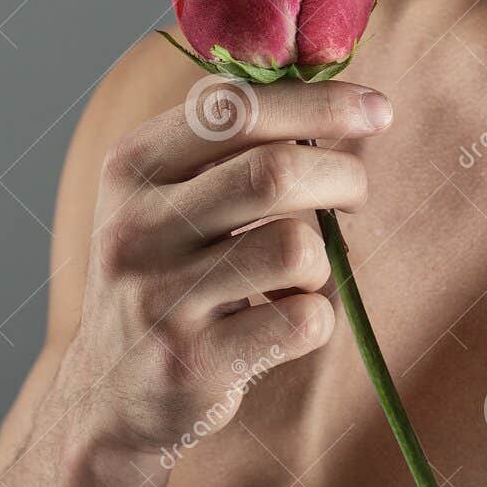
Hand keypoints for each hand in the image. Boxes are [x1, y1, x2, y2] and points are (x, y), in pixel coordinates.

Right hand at [53, 76, 392, 468]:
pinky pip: (303, 320)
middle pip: (276, 172)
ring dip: (322, 259)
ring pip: (296, 248)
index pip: (235, 107)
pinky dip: (315, 317)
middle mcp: (136, 227)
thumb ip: (230, 141)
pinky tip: (282, 323)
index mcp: (130, 166)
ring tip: (300, 274)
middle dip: (343, 177)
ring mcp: (160, 299)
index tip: (378, 110)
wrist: (109, 393)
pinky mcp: (193, 364)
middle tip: (356, 197)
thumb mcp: (165, 194)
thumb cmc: (165, 272)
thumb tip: (338, 94)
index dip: (320, 102)